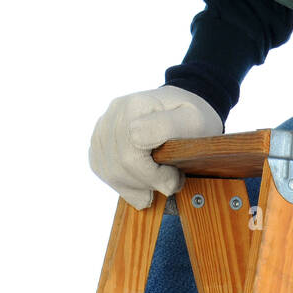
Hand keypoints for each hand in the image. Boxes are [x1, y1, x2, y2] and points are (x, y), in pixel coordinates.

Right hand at [88, 86, 222, 209]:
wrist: (181, 109)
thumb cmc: (190, 117)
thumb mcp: (192, 119)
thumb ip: (167, 127)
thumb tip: (136, 140)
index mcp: (135, 106)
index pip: (132, 155)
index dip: (154, 175)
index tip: (175, 174)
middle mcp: (114, 113)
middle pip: (120, 166)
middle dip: (148, 182)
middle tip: (170, 179)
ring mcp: (103, 127)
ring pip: (110, 172)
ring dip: (138, 186)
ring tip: (159, 180)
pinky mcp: (99, 142)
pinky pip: (104, 171)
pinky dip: (126, 184)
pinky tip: (143, 181)